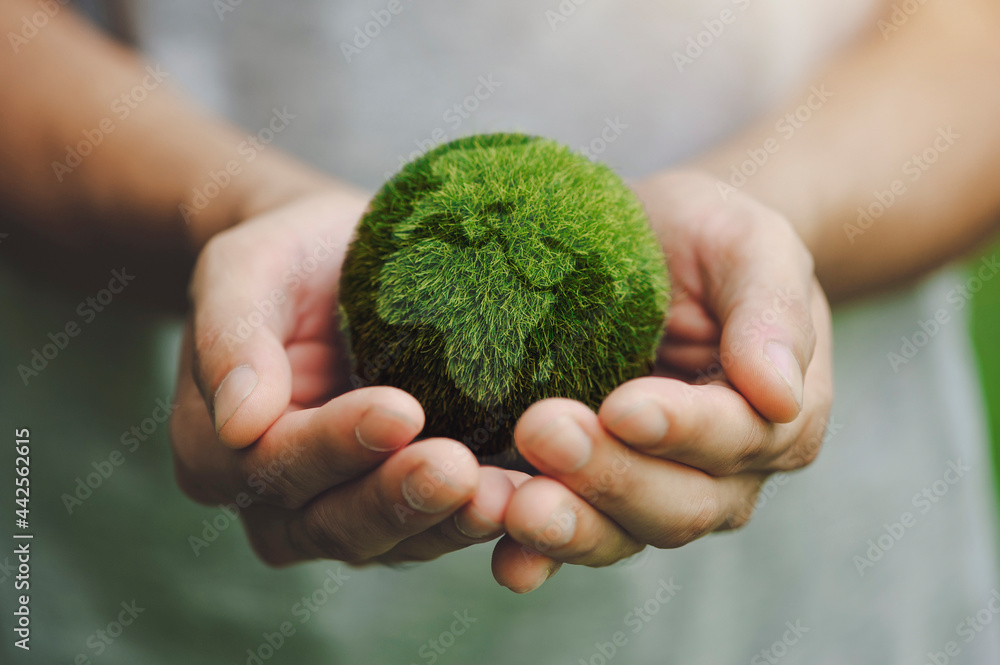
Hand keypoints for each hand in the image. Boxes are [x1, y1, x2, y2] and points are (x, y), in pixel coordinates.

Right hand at [169, 191, 523, 565]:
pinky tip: (523, 497)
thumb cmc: (286, 256)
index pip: (275, 461)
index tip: (401, 411)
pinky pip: (435, 528)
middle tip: (458, 469)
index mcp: (218, 449)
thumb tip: (239, 422)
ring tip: (504, 495)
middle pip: (333, 519)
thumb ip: (230, 336)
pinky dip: (475, 520)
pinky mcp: (402, 506)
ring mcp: (340, 510)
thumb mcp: (244, 270)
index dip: (336, 444)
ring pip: (390, 539)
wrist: (337, 260)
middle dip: (398, 496)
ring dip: (446, 522)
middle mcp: (275, 499)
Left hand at [491, 170, 832, 591]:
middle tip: (543, 431)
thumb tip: (780, 394)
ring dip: (567, 527)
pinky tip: (507, 561)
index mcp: (775, 418)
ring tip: (513, 505)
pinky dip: (538, 557)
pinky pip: (571, 535)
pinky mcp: (592, 494)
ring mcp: (653, 492)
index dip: (679, 428)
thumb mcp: (754, 247)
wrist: (660, 249)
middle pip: (676, 502)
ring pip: (622, 534)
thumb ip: (772, 314)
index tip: (623, 407)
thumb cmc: (711, 241)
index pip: (733, 436)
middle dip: (610, 475)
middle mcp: (721, 474)